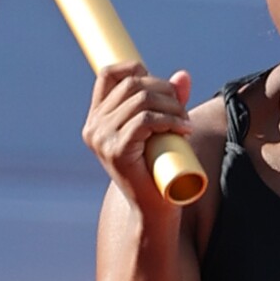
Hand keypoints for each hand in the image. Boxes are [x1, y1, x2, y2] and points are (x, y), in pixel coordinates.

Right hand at [83, 61, 191, 219]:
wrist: (153, 211)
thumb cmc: (156, 170)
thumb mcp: (159, 129)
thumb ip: (167, 101)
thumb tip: (183, 75)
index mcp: (96, 119)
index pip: (108, 75)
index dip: (135, 69)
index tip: (161, 87)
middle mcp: (93, 127)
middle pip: (132, 85)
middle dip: (164, 91)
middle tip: (183, 109)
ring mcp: (102, 139)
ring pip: (142, 100)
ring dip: (171, 106)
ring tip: (185, 122)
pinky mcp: (117, 150)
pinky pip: (146, 120)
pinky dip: (170, 120)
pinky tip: (184, 129)